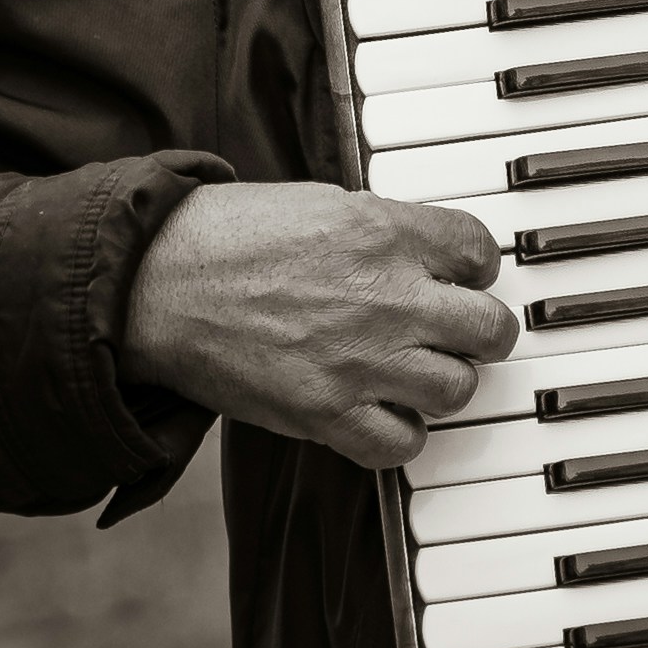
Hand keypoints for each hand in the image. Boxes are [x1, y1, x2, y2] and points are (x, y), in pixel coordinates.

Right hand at [121, 183, 518, 465]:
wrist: (159, 283)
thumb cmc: (228, 237)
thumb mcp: (322, 204)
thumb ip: (384, 231)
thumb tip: (425, 256)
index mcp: (385, 231)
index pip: (479, 251)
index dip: (476, 268)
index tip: (463, 279)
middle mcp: (386, 295)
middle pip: (488, 329)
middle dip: (480, 332)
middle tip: (461, 334)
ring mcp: (360, 359)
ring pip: (457, 389)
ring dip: (442, 384)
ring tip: (416, 374)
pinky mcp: (326, 413)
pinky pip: (402, 443)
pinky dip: (400, 434)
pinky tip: (383, 413)